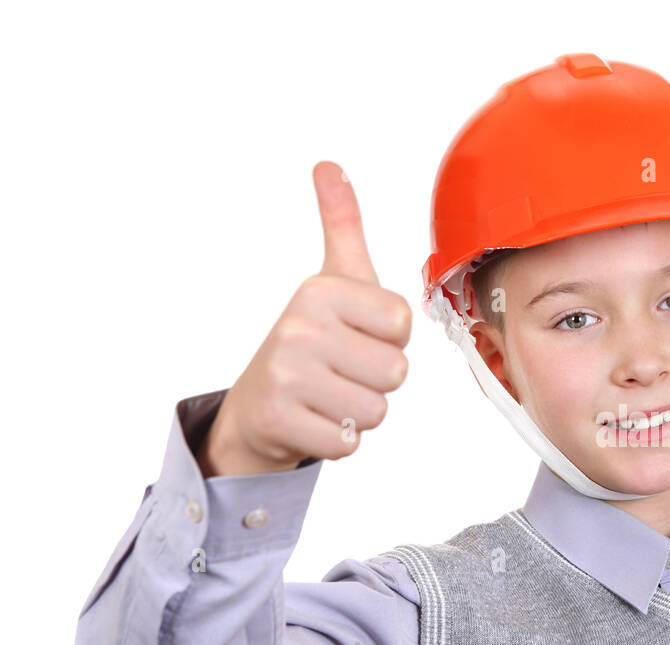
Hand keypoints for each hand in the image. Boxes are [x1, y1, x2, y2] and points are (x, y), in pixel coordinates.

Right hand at [198, 161, 411, 476]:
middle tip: (340, 370)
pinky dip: (337, 440)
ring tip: (327, 395)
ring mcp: (286, 376)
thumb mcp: (332, 278)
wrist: (257, 404)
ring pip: (376, 410)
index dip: (388, 339)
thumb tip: (329, 166)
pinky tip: (314, 420)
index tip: (355, 335)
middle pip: (395, 372)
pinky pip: (349, 443)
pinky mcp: (280, 422)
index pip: (402, 326)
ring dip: (358, 411)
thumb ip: (342, 224)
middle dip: (376, 379)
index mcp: (320, 291)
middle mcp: (299, 328)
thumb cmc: (310, 338)